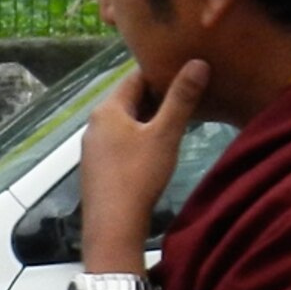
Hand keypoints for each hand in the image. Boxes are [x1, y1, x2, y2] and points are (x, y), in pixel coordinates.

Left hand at [76, 62, 207, 275]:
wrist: (113, 227)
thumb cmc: (138, 176)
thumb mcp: (165, 135)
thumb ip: (182, 99)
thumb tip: (198, 63)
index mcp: (107, 109)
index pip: (135, 77)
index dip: (161, 72)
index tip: (185, 72)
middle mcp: (94, 124)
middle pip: (129, 100)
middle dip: (157, 98)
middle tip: (187, 97)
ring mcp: (93, 148)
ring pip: (125, 123)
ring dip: (148, 121)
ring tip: (176, 123)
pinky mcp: (96, 169)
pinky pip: (120, 143)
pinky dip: (138, 139)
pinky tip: (155, 151)